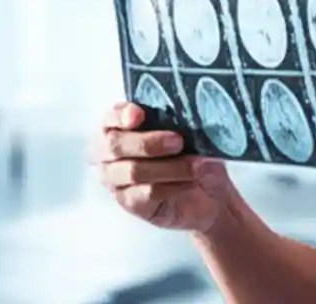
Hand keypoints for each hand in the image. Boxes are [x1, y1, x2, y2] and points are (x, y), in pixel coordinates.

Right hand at [92, 102, 237, 232]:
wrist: (207, 192)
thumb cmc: (189, 153)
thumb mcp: (186, 132)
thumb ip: (175, 120)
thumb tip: (183, 113)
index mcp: (117, 127)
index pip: (110, 117)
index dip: (121, 115)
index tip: (139, 115)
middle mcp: (108, 153)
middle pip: (115, 146)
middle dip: (149, 143)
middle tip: (178, 142)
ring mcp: (115, 180)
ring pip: (133, 171)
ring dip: (169, 167)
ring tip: (195, 165)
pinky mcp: (130, 202)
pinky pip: (147, 193)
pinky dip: (172, 186)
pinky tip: (190, 182)